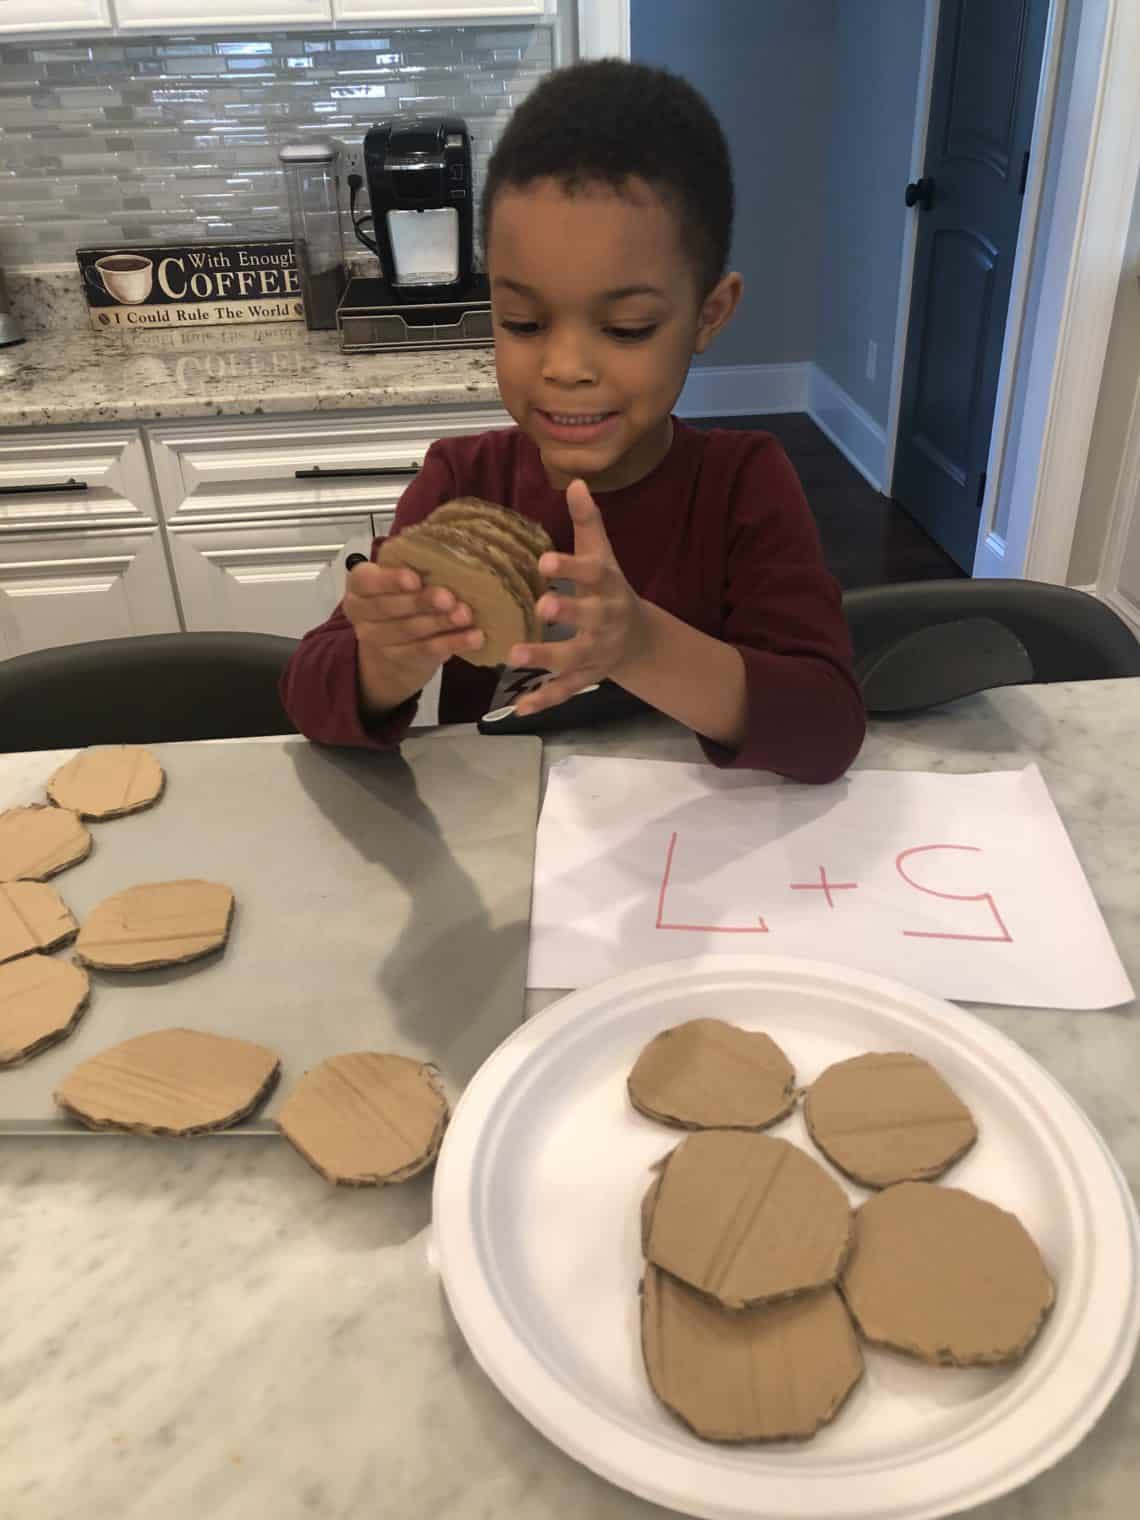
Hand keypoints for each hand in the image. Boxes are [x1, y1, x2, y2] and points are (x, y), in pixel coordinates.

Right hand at [344, 559, 483, 714]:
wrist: (393, 644)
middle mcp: (362, 613)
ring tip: (466, 615)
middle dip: (422, 602)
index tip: (415, 579)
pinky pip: (427, 650)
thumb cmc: (402, 594)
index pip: (366, 580)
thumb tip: (455, 545)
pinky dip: (452, 643)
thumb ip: (416, 563)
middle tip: (449, 598)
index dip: (389, 581)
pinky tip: (474, 637)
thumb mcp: (401, 575)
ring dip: (441, 622)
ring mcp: (379, 639)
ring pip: (410, 630)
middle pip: (390, 607)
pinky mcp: (400, 658)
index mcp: (360, 584)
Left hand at [508, 479, 649, 716]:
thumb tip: (576, 480)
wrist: (639, 638)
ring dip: (545, 657)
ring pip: (573, 657)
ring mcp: (598, 651)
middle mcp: (606, 619)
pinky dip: (544, 700)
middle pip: (588, 618)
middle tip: (540, 607)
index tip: (544, 562)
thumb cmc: (609, 589)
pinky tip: (519, 708)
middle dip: (567, 613)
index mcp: (608, 586)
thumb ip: (588, 522)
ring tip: (513, 656)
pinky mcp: (588, 676)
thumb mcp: (602, 556)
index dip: (570, 568)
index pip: (591, 574)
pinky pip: (566, 690)